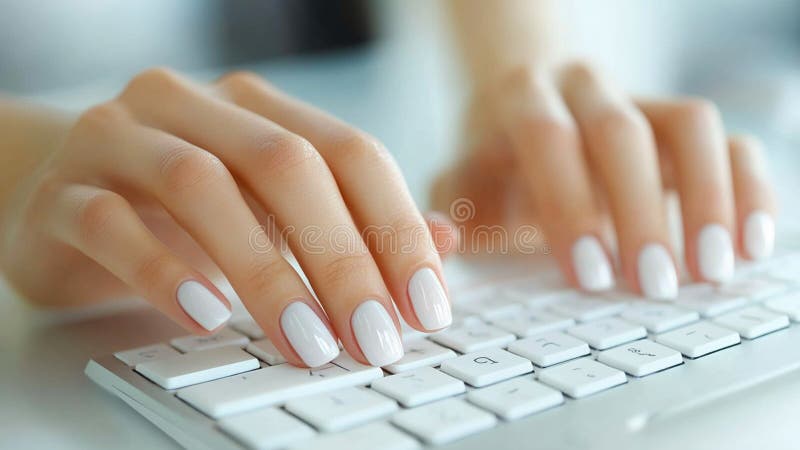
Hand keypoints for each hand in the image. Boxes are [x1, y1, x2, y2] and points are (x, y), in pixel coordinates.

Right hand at [0, 68, 457, 366]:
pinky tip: (207, 317)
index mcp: (256, 107)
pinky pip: (112, 223)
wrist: (61, 198)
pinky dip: (164, 272)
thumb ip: (357, 222)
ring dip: (263, 271)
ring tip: (306, 340)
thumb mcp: (275, 214)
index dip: (395, 227)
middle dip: (341, 258)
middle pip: (285, 165)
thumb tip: (443, 242)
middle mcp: (191, 106)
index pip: (349, 152)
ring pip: (201, 187)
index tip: (425, 305)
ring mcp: (119, 139)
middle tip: (373, 337)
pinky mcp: (63, 192)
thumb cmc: (182, 211)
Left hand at [432, 62, 775, 298]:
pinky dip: (749, 189)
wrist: (528, 109)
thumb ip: (451, 211)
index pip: (549, 137)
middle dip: (639, 212)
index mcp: (523, 98)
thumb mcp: (463, 184)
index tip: (590, 275)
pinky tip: (750, 245)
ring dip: (707, 198)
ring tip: (711, 269)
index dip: (569, 203)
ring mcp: (640, 99)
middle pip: (621, 132)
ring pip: (690, 125)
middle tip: (652, 285)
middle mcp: (585, 89)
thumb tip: (443, 240)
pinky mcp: (680, 125)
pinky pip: (730, 140)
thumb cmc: (496, 162)